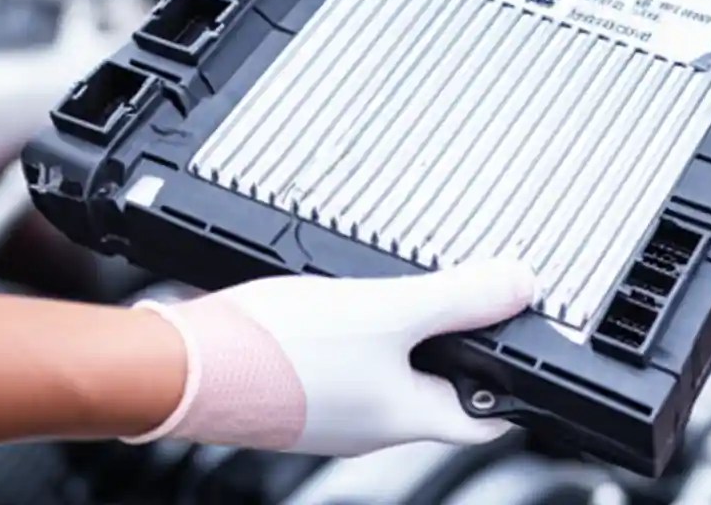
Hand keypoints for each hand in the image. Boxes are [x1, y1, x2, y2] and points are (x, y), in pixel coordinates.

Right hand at [124, 259, 535, 455]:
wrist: (181, 364)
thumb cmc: (274, 353)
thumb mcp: (387, 311)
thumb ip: (459, 299)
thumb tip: (520, 286)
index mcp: (402, 417)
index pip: (481, 418)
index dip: (511, 388)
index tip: (529, 362)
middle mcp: (367, 425)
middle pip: (433, 392)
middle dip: (453, 350)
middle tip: (468, 306)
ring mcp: (327, 412)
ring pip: (386, 376)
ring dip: (403, 340)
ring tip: (405, 298)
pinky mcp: (292, 393)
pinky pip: (343, 367)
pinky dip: (356, 339)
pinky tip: (342, 308)